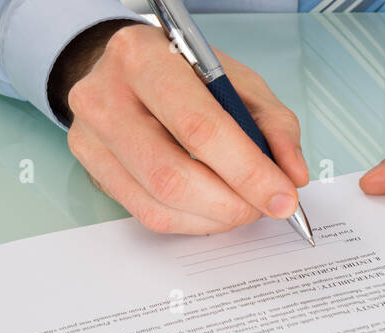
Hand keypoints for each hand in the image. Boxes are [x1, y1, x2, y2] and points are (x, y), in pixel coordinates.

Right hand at [58, 23, 308, 233]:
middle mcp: (105, 96)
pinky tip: (214, 210)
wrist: (125, 72)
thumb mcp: (235, 81)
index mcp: (144, 57)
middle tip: (264, 207)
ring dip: (214, 217)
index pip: (199, 127)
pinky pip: (148, 215)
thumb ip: (272, 124)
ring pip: (160, 203)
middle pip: (173, 175)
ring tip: (243, 207)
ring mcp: (91, 137)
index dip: (247, 170)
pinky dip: (193, 222)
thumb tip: (293, 176)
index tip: (283, 196)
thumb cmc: (183, 74)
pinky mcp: (92, 169)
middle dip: (232, 202)